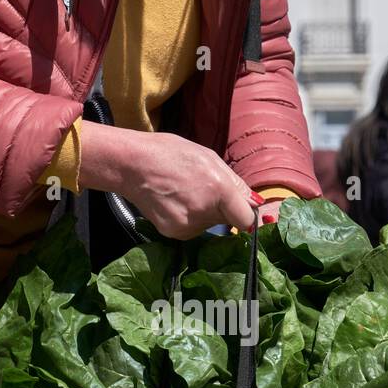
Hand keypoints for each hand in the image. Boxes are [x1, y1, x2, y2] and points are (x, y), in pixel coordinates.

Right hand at [81, 124, 256, 238]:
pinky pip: (191, 230)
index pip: (246, 220)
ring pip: (208, 226)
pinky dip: (187, 219)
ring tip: (183, 192)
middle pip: (227, 221)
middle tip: (201, 189)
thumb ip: (235, 183)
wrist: (131, 164)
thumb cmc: (170, 154)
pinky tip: (174, 202)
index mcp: (219, 189)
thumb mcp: (208, 157)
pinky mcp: (173, 233)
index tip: (242, 214)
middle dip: (221, 209)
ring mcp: (188, 225)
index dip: (246, 217)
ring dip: (203, 214)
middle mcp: (206, 211)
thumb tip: (255, 203)